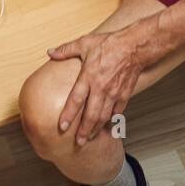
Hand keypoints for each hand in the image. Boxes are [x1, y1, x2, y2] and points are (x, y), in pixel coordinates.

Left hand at [48, 28, 144, 143]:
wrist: (134, 47)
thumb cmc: (109, 44)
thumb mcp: (84, 43)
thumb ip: (66, 50)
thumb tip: (50, 52)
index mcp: (89, 76)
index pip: (76, 99)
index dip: (69, 114)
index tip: (62, 126)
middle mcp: (101, 88)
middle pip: (91, 115)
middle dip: (84, 131)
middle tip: (78, 142)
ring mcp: (114, 93)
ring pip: (104, 117)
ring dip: (96, 129)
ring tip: (90, 138)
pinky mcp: (125, 95)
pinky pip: (117, 112)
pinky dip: (111, 121)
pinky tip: (106, 127)